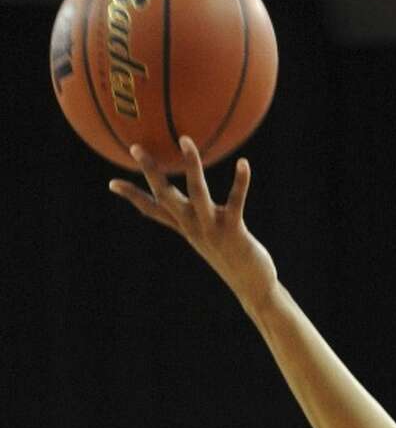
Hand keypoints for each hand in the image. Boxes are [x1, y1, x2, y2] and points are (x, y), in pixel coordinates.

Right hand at [108, 137, 277, 314]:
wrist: (252, 286)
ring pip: (197, 193)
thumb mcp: (210, 235)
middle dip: (151, 172)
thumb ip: (201, 216)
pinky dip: (240, 182)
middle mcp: (193, 227)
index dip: (132, 197)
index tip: (111, 182)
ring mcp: (212, 229)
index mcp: (185, 227)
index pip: (152, 211)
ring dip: (192, 166)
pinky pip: (235, 202)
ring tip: (185, 140)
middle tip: (135, 148)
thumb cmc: (233, 256)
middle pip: (165, 196)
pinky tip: (243, 163)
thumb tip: (198, 201)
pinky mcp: (234, 231)